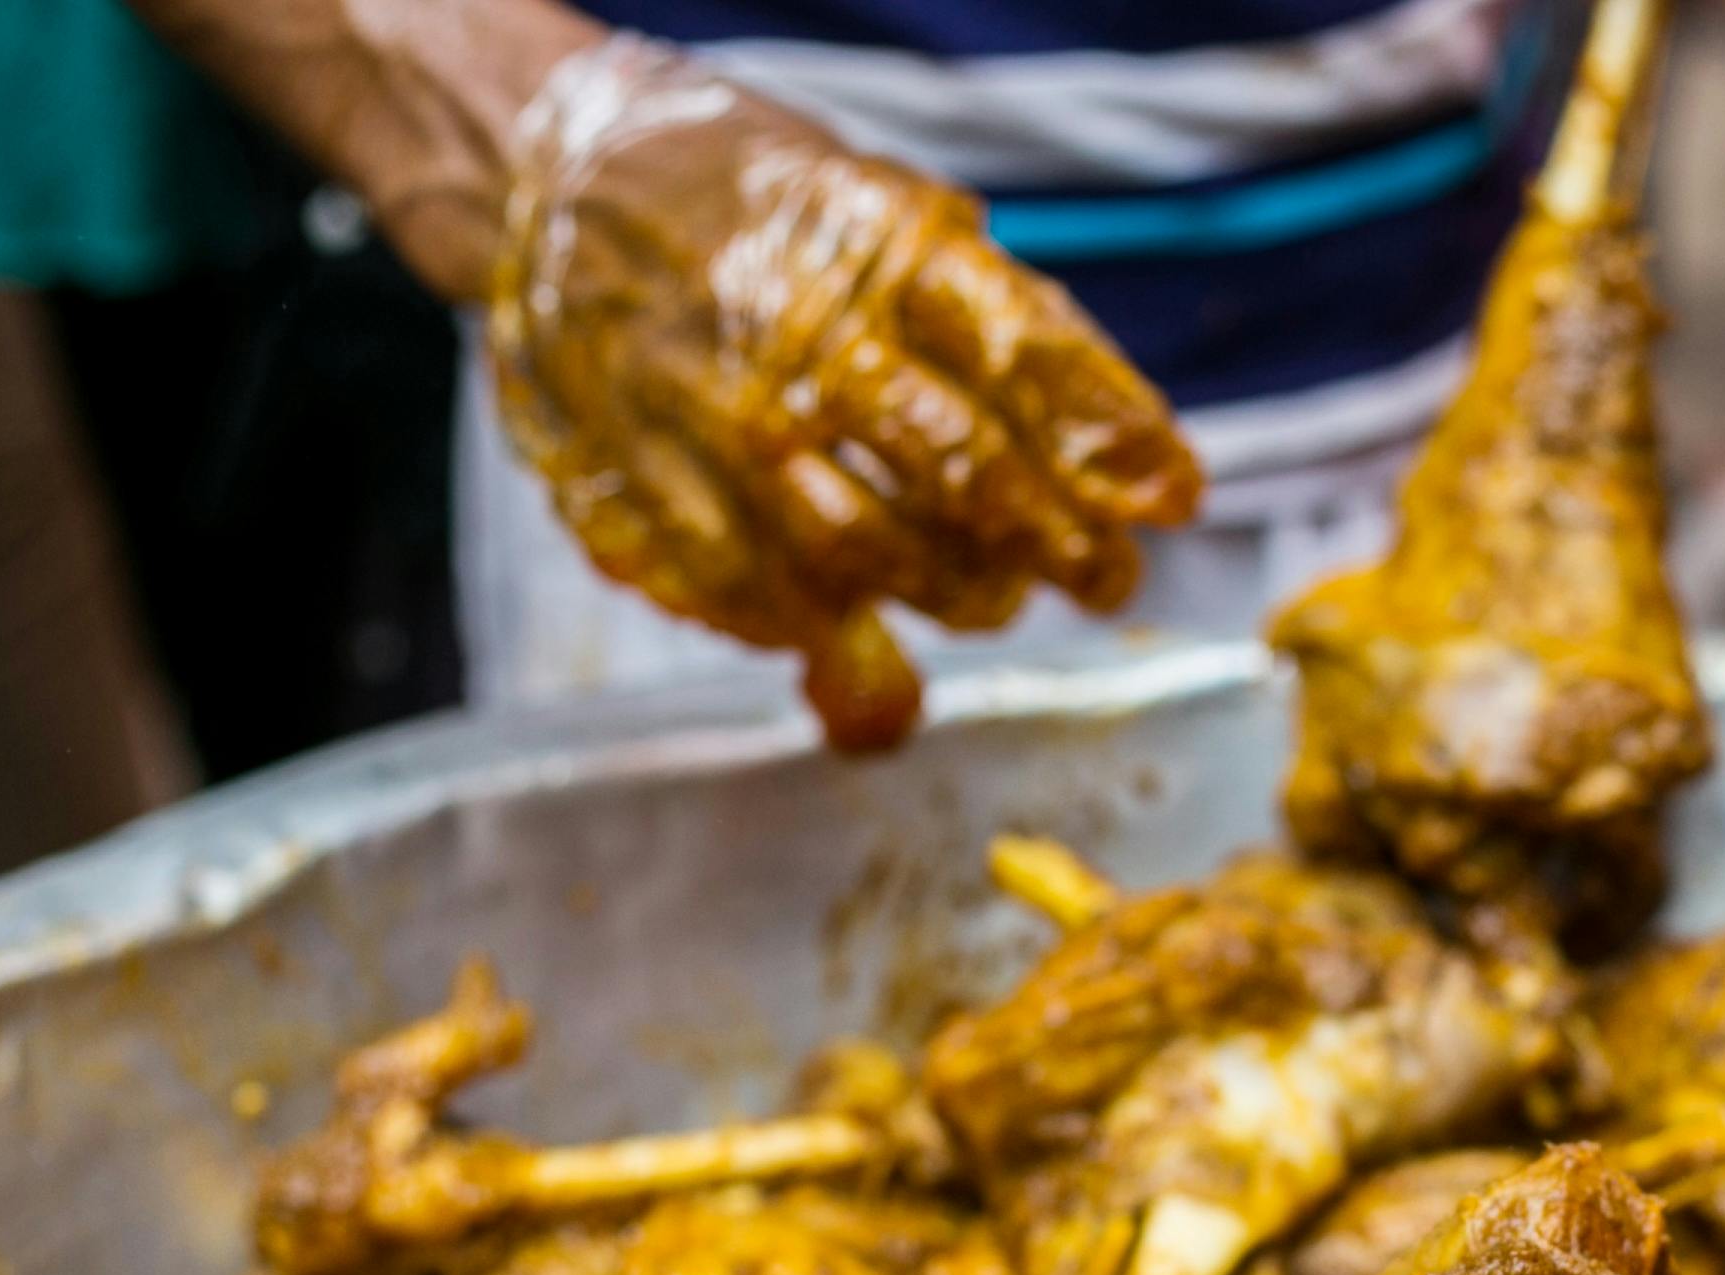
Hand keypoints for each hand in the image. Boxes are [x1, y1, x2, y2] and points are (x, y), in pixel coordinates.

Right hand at [489, 39, 1203, 746]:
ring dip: (959, 593)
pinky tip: (864, 610)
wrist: (550, 192)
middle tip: (1101, 575)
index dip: (1116, 440)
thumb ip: (1017, 331)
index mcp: (872, 252)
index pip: (1028, 355)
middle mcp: (798, 344)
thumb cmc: (762, 217)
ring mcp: (719, 435)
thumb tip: (1149, 479)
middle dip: (1061, 549)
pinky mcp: (654, 513)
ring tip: (985, 587)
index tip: (1174, 499)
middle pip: (966, 477)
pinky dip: (839, 631)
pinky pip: (775, 610)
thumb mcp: (893, 220)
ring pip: (876, 560)